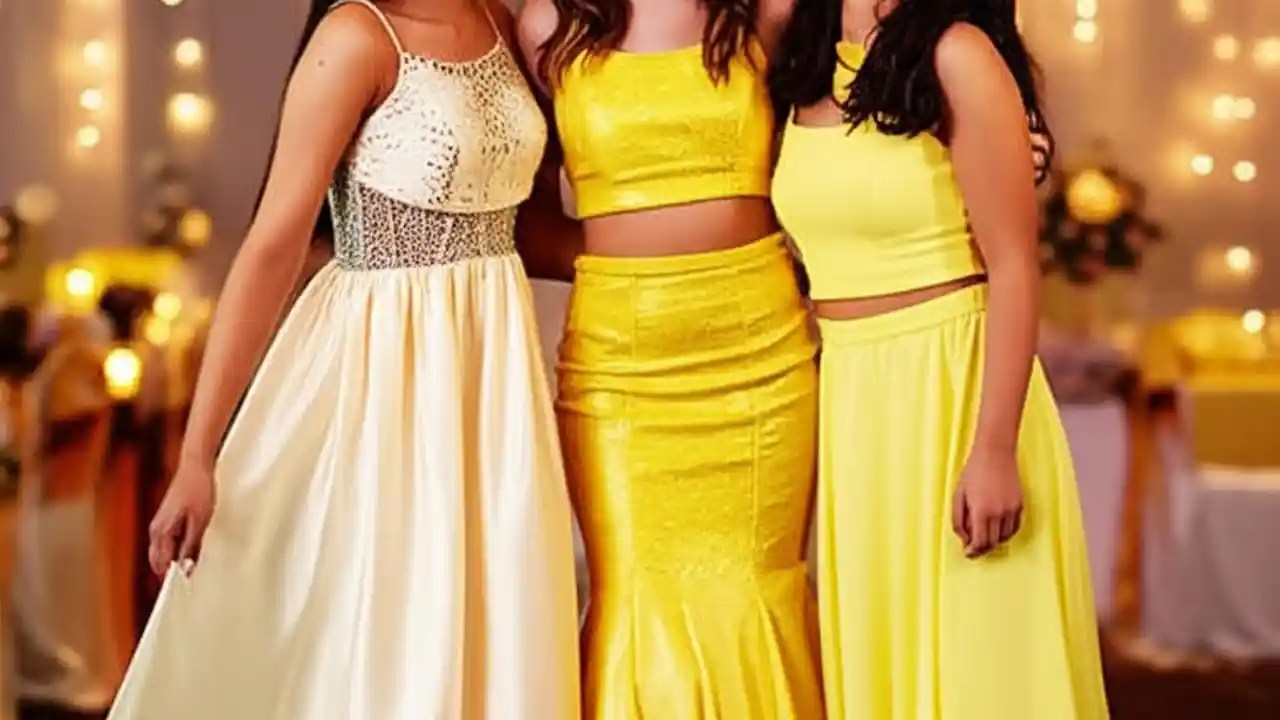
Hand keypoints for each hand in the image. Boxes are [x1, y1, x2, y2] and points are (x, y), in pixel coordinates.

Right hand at [149, 460, 215, 576]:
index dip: (171, 579)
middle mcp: (156, 530)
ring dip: (175, 560)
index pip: (161, 565)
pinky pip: (169, 541)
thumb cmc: (199, 490)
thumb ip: (191, 546)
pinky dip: (177, 549)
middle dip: (171, 572)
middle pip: (159, 560)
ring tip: (192, 569)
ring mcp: (160, 524)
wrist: (195, 466)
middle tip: (189, 583)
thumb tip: (185, 569)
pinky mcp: (168, 518)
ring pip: (164, 551)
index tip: (185, 589)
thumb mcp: (200, 521)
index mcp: (161, 532)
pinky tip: (192, 551)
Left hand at [951, 448, 1022, 557]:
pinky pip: (1015, 527)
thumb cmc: (973, 472)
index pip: (980, 542)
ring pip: (1005, 537)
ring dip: (995, 541)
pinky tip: (997, 530)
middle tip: (975, 548)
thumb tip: (964, 538)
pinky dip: (1006, 533)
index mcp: (981, 512)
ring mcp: (1012, 510)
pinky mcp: (1020, 505)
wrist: (995, 453)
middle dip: (983, 548)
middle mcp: (999, 514)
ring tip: (985, 538)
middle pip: (993, 543)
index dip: (973, 551)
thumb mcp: (958, 495)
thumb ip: (958, 519)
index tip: (968, 553)